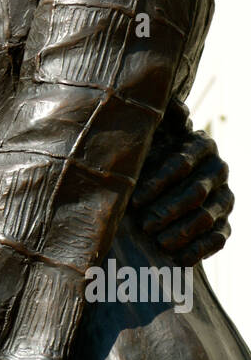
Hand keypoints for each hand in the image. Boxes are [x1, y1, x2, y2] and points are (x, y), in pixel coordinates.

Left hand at [131, 124, 232, 266]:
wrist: (160, 188)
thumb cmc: (149, 157)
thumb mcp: (150, 137)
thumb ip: (158, 121)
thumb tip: (169, 102)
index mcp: (201, 145)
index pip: (183, 162)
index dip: (158, 182)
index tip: (135, 199)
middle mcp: (218, 170)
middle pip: (196, 192)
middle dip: (168, 209)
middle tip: (145, 225)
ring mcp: (224, 198)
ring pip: (207, 217)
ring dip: (182, 231)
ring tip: (158, 242)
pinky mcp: (224, 225)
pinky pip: (218, 240)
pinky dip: (198, 250)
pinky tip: (177, 257)